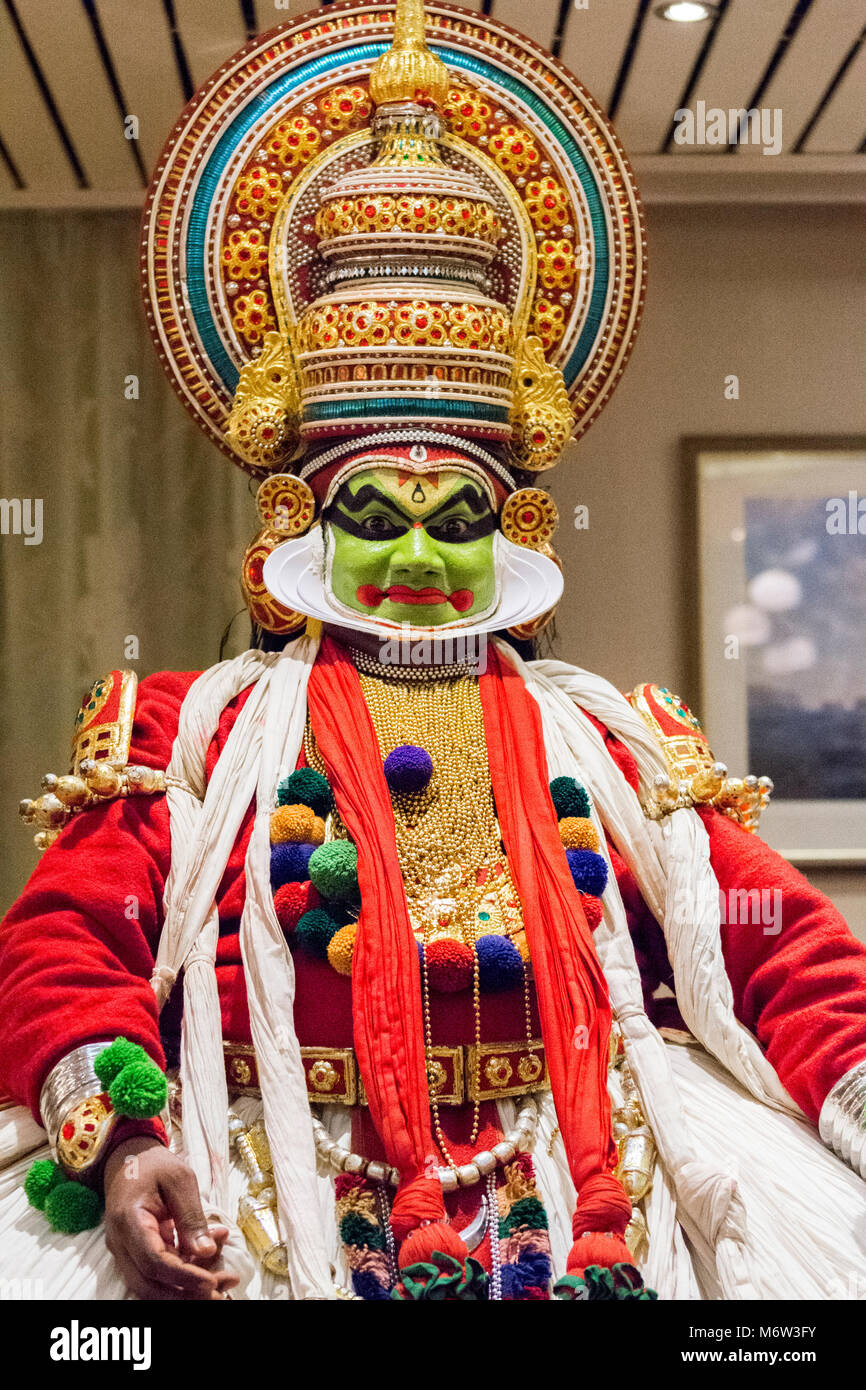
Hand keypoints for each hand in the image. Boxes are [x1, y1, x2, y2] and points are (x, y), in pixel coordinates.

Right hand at [103, 1136, 239, 1299]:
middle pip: (148, 1285)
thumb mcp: (180, 1180)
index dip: (183, 1276)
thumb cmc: (154, 1165)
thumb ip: (192, 1216)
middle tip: (222, 1294)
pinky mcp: (136, 1255)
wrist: (129, 1160)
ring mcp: (126, 1252)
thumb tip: (207, 1253)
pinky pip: (158, 1273)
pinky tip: (213, 1259)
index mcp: (129, 1220)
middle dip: (185, 1294)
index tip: (212, 1282)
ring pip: (151, 1286)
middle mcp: (121, 1243)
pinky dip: (184, 1274)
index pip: (153, 1261)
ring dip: (186, 1290)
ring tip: (224, 1282)